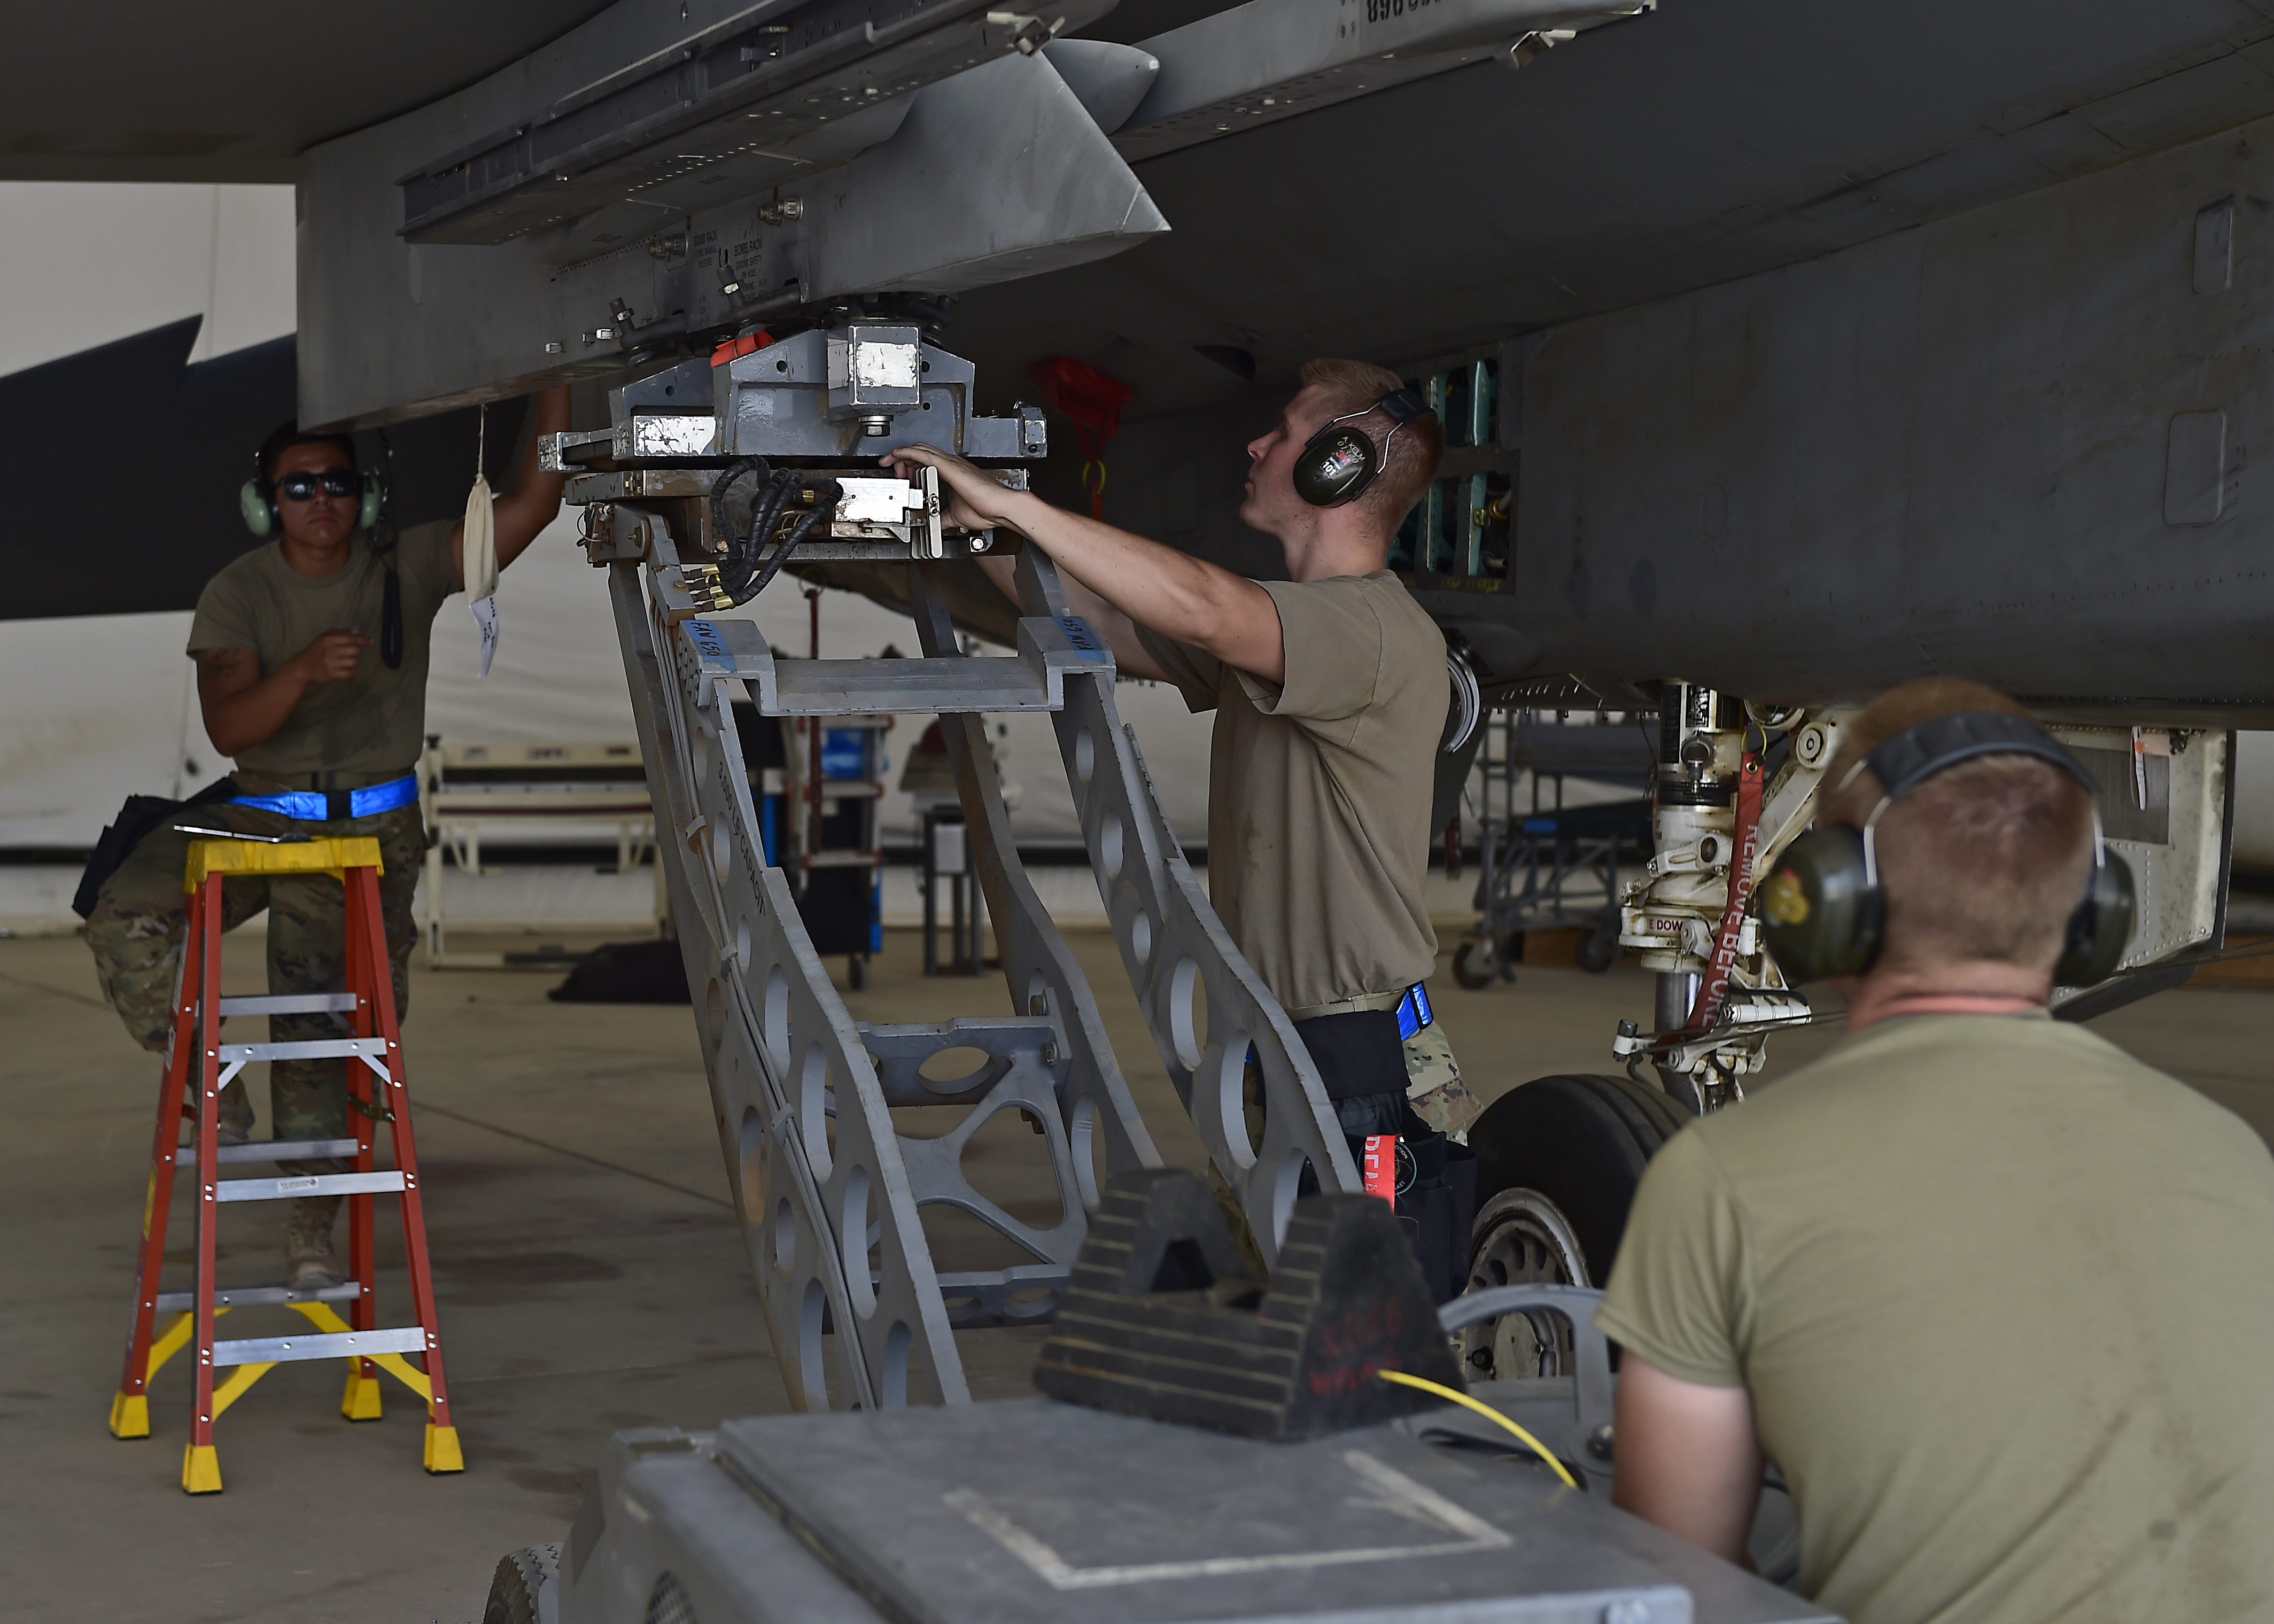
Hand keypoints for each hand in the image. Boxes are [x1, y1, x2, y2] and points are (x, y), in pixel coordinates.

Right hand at [291, 628, 369, 683]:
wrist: (303, 666)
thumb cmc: (317, 649)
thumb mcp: (324, 637)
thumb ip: (340, 632)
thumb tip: (357, 632)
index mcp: (328, 640)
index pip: (350, 638)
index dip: (363, 639)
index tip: (371, 641)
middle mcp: (329, 651)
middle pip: (355, 650)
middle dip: (356, 651)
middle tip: (351, 652)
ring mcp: (330, 664)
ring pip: (354, 662)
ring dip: (353, 661)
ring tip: (346, 660)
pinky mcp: (331, 675)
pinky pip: (350, 673)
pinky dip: (352, 671)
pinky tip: (346, 668)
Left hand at [879, 443, 1030, 532]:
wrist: (1002, 508)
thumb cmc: (987, 509)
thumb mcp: (955, 515)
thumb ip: (942, 516)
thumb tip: (933, 522)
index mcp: (953, 473)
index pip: (926, 460)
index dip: (910, 465)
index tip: (902, 478)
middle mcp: (951, 464)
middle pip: (920, 451)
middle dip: (903, 460)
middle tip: (896, 474)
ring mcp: (951, 464)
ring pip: (920, 448)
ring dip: (902, 455)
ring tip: (892, 465)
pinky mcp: (950, 467)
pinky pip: (923, 453)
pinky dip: (907, 452)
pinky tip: (897, 456)